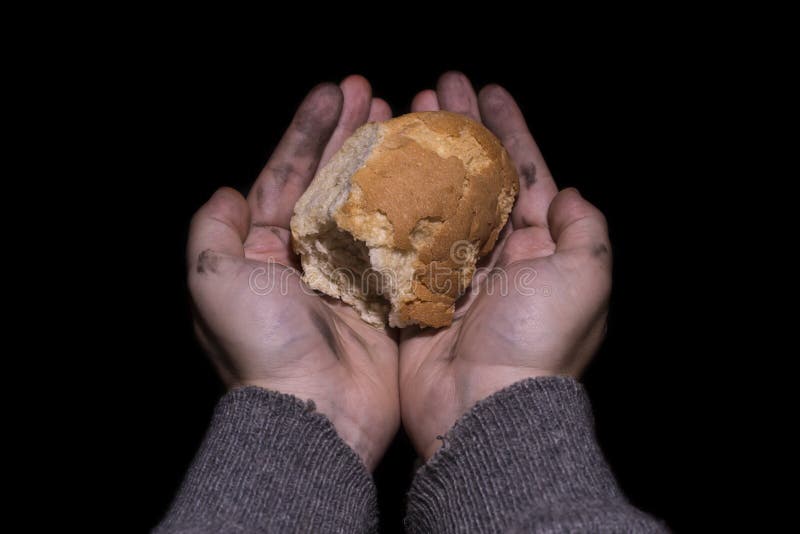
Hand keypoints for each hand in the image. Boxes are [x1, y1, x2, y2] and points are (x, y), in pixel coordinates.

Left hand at [187, 76, 397, 469]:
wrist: (315, 410)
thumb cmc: (262, 346)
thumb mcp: (214, 281)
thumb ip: (213, 232)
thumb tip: (227, 192)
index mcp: (264, 248)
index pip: (287, 173)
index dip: (309, 131)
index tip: (334, 92)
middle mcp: (305, 256)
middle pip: (330, 180)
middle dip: (348, 133)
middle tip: (373, 90)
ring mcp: (348, 273)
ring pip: (368, 203)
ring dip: (381, 159)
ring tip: (401, 116)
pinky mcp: (384, 293)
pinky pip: (399, 239)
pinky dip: (411, 206)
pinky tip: (426, 174)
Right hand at [401, 72, 611, 459]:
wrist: (482, 408)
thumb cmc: (536, 343)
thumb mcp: (584, 281)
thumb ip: (584, 231)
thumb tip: (567, 192)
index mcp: (540, 247)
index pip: (525, 173)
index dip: (508, 129)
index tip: (487, 89)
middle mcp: (499, 255)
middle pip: (476, 178)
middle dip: (458, 131)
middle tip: (434, 88)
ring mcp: (454, 272)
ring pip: (436, 200)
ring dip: (421, 158)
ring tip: (400, 115)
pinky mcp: (418, 291)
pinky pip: (404, 238)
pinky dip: (392, 204)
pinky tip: (375, 170)